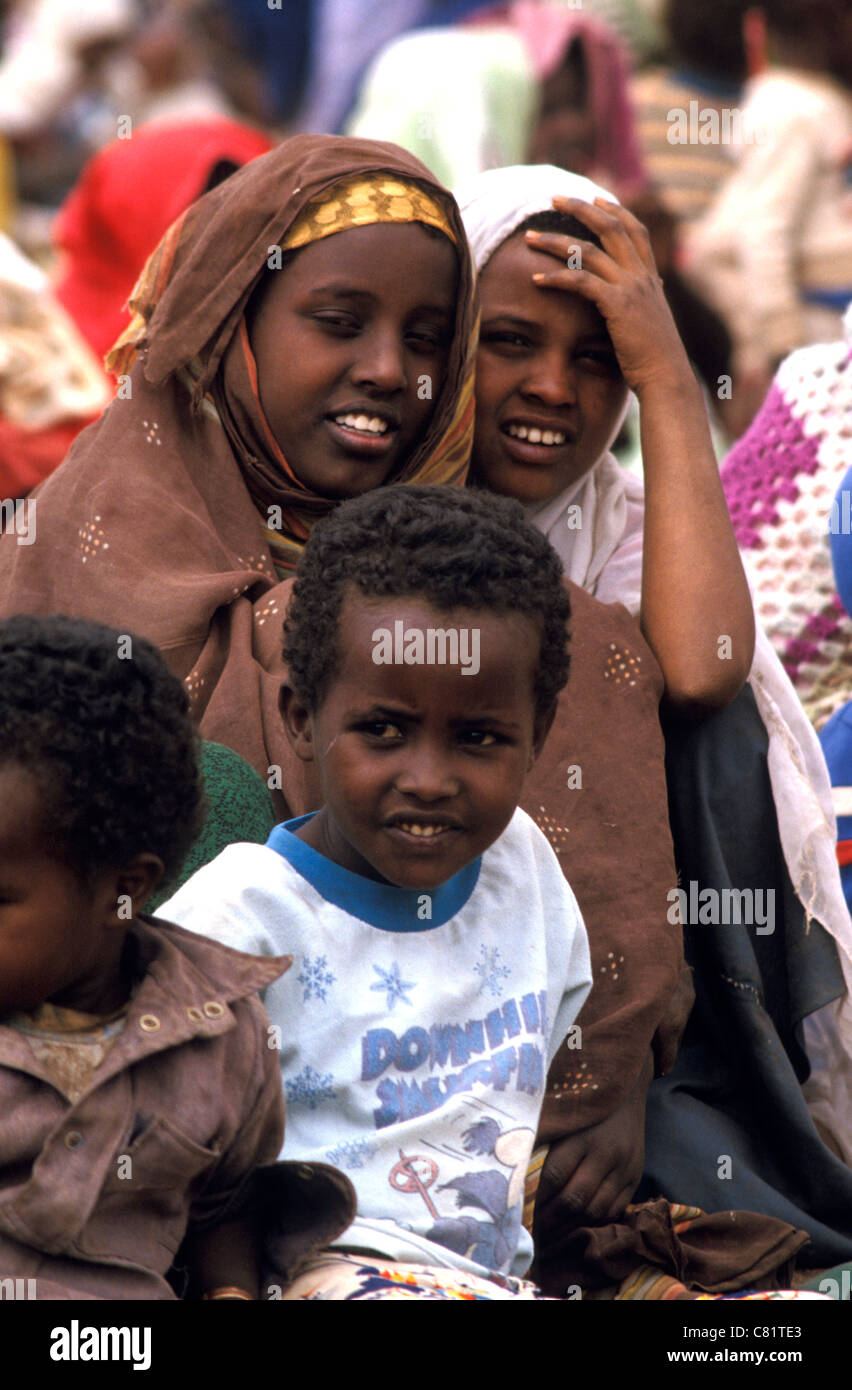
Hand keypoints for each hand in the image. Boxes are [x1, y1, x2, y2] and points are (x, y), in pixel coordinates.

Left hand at [525, 196, 691, 396]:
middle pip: (611, 226)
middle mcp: (642, 276)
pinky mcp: (617, 305)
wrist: (666, 376)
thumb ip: (643, 304)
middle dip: (580, 208)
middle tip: (554, 199)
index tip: (594, 197)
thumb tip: (638, 300)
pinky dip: (556, 278)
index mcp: (651, 277)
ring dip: (556, 241)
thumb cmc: (655, 358)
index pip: (635, 230)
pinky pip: (581, 282)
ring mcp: (631, 288)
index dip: (614, 210)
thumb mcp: (650, 322)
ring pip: (589, 250)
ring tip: (530, 238)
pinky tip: (536, 280)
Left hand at [533, 1051, 651, 1248]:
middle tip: (533, 1232)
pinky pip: (615, 1209)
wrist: (627, 1085)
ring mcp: (625, 1166)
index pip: (554, 1176)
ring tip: (551, 1235)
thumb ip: (538, 1130)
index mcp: (582, 1134)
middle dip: (551, 1221)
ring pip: (596, 1210)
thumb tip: (505, 1152)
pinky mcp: (636, 1175)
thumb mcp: (561, 1106)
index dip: (536, 1198)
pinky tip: (577, 1225)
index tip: (520, 1212)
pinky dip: (595, 1221)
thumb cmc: (583, 1094)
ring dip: (571, 1227)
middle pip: (575, 1199)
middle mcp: (606, 1153)